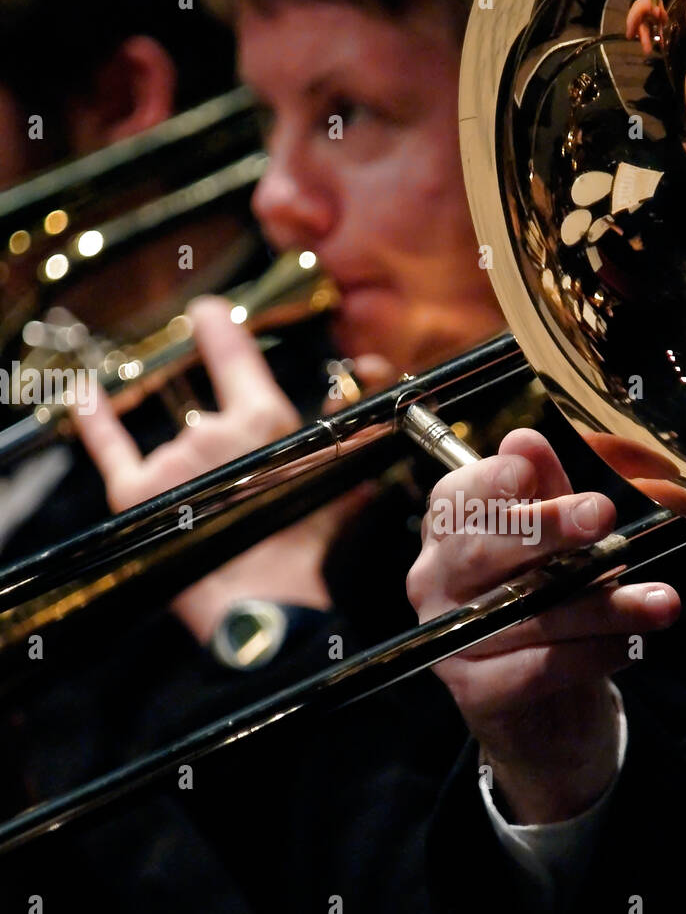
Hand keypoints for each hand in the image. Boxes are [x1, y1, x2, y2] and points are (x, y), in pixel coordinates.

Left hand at [73, 297, 381, 643]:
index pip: (232, 353)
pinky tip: (84, 397)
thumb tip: (372, 406)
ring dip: (191, 470)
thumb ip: (348, 440)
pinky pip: (109, 446)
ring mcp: (170, 459)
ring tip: (215, 512)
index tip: (207, 311)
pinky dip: (94, 420)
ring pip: (176, 448)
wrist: (264, 602)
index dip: (217, 327)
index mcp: (261, 420)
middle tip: (239, 478)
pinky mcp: (136, 492)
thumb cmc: (304, 550)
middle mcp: (210, 430)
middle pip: (208, 417)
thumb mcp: (339, 485)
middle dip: (223, 445)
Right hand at [406, 428, 679, 823]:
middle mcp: (434, 582)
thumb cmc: (551, 604)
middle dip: (546, 528)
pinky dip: (592, 654)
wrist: (548, 711)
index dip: (492, 482)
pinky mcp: (476, 691)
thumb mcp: (559, 542)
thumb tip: (526, 442)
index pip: (457, 497)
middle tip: (603, 514)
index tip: (529, 472)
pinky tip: (633, 645)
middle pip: (481, 550)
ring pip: (524, 614)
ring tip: (661, 600)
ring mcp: (450, 639)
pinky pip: (537, 668)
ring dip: (601, 604)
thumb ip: (549, 493)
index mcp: (449, 532)